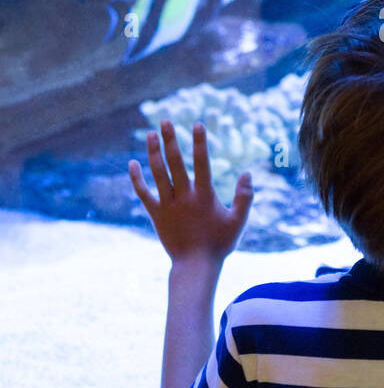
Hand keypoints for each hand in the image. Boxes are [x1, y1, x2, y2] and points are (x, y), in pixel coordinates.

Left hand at [129, 120, 253, 262]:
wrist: (195, 266)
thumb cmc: (219, 244)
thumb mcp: (239, 221)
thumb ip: (245, 197)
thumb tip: (248, 173)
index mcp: (204, 196)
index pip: (202, 162)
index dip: (200, 142)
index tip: (197, 124)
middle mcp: (184, 197)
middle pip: (175, 163)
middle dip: (170, 140)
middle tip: (165, 121)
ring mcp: (168, 205)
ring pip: (158, 174)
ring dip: (154, 152)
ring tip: (151, 134)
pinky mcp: (156, 214)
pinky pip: (143, 193)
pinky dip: (137, 179)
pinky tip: (132, 163)